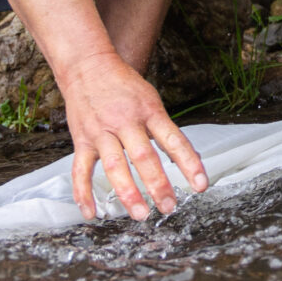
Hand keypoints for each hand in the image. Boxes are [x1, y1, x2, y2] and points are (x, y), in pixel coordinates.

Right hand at [57, 49, 207, 221]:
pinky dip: (84, 193)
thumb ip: (165, 130)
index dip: (189, 163)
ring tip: (140, 214)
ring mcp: (101, 132)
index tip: (201, 185)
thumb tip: (190, 159)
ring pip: (114, 166)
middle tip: (169, 207)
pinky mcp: (81, 140)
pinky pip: (80, 171)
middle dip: (157, 184)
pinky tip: (91, 213)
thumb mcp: (151, 100)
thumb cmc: (124, 86)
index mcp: (148, 111)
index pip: (173, 140)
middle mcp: (124, 122)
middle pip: (143, 156)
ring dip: (127, 193)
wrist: (88, 66)